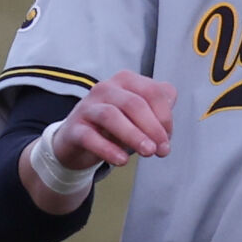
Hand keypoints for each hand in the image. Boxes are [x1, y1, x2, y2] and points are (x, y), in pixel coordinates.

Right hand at [53, 70, 176, 168]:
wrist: (77, 141)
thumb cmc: (115, 125)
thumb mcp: (139, 116)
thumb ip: (158, 113)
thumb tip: (167, 129)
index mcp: (126, 80)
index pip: (152, 92)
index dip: (165, 116)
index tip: (168, 138)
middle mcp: (106, 88)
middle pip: (133, 103)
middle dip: (152, 127)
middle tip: (162, 150)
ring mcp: (87, 107)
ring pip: (111, 116)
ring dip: (133, 135)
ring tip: (148, 152)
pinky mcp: (74, 128)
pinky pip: (90, 137)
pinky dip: (108, 149)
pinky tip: (122, 161)